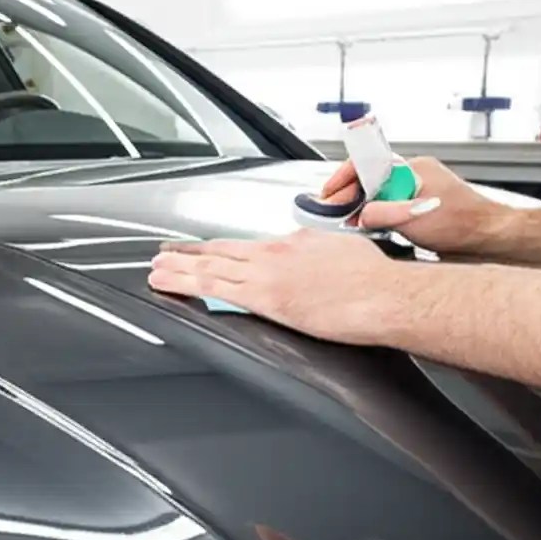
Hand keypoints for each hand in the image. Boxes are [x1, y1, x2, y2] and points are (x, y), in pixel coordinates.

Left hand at [149, 229, 405, 344]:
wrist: (384, 293)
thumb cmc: (374, 280)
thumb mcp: (342, 253)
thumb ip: (318, 257)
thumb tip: (313, 264)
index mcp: (293, 242)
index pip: (247, 246)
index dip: (220, 247)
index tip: (204, 249)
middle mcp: (274, 252)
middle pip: (221, 251)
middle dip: (189, 254)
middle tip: (163, 254)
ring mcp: (266, 273)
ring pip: (210, 267)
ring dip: (179, 268)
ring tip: (156, 270)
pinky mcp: (263, 297)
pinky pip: (214, 288)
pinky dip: (186, 284)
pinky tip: (168, 284)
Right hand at [321, 156, 511, 254]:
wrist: (491, 238)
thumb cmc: (463, 224)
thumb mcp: (412, 219)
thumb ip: (379, 214)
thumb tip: (357, 216)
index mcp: (412, 169)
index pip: (366, 165)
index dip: (342, 180)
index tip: (328, 195)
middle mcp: (415, 175)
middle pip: (370, 181)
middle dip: (351, 197)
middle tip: (336, 215)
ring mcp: (419, 190)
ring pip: (380, 195)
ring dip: (366, 209)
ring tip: (354, 224)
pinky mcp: (422, 207)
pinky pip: (392, 206)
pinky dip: (380, 217)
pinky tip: (376, 230)